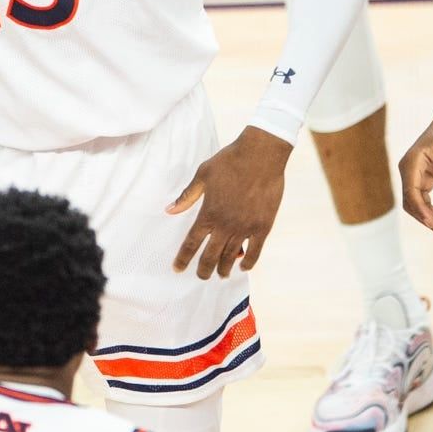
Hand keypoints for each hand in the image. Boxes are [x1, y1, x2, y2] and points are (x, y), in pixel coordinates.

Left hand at [167, 127, 291, 278]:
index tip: (178, 269)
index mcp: (208, 213)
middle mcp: (225, 225)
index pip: (191, 243)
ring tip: (221, 274)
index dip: (183, 258)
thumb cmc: (230, 161)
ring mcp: (245, 227)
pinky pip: (255, 251)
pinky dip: (249, 262)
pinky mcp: (263, 226)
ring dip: (224, 269)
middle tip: (201, 276)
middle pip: (210, 256)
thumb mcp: (203, 175)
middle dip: (204, 270)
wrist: (261, 155)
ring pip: (231, 257)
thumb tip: (169, 210)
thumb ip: (187, 196)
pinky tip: (244, 267)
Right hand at [396, 113, 432, 235]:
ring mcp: (415, 176)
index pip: (411, 191)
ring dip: (430, 218)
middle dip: (426, 219)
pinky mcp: (424, 179)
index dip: (421, 210)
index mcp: (412, 161)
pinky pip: (425, 201)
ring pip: (417, 204)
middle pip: (411, 202)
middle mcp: (409, 170)